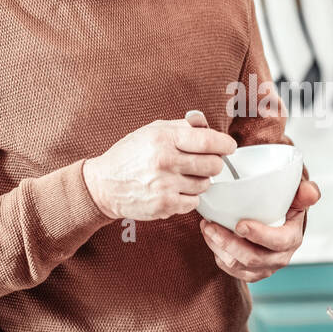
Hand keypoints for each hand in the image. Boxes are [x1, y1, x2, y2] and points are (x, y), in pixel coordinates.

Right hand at [81, 110, 237, 220]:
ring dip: (199, 181)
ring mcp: (165, 185)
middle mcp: (165, 161)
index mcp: (164, 138)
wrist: (103, 185)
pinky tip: (175, 190)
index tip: (229, 147)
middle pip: (213, 165)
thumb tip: (207, 125)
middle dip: (213, 163)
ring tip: (182, 177)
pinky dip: (189, 197)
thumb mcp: (151, 131)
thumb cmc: (130, 155)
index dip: (225, 144)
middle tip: (203, 163)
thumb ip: (181, 127)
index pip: (208, 141)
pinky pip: (194, 202)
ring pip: (205, 184)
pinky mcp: (164, 205)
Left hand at [198, 177, 320, 282]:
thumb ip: (304, 192)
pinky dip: (217, 254)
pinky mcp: (250, 273)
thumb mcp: (297, 197)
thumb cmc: (286, 206)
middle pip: (253, 259)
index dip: (259, 235)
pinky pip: (230, 270)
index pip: (278, 242)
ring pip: (237, 265)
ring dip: (218, 247)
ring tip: (207, 227)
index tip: (240, 224)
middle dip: (228, 242)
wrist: (279, 222)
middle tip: (211, 224)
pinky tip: (211, 237)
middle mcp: (280, 258)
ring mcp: (264, 268)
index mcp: (292, 238)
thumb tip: (310, 192)